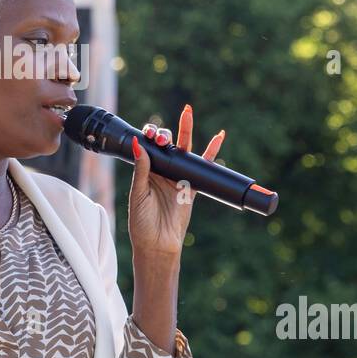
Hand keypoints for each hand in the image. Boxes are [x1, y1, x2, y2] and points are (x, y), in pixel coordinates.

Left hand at [126, 103, 225, 265]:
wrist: (158, 244)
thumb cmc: (142, 223)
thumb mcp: (138, 194)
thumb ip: (141, 169)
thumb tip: (138, 144)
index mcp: (145, 171)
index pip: (147, 147)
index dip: (148, 137)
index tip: (148, 135)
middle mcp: (161, 171)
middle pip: (166, 145)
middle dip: (164, 135)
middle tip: (162, 137)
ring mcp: (177, 177)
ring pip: (184, 151)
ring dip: (186, 132)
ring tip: (187, 113)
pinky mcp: (192, 187)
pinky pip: (203, 167)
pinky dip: (211, 153)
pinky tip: (218, 137)